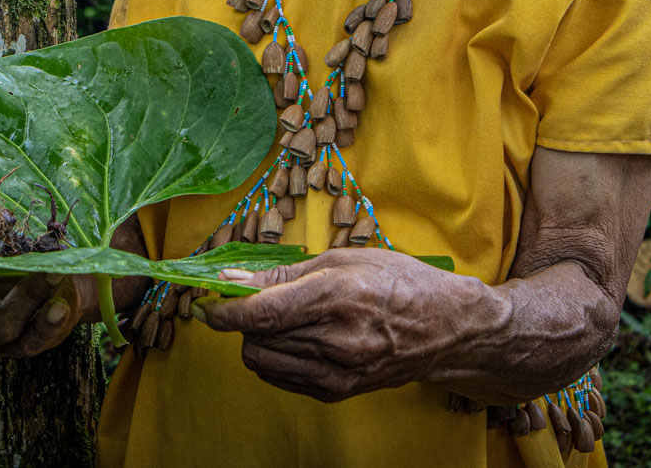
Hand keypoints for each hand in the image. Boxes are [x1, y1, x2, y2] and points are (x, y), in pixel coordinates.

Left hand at [193, 249, 482, 402]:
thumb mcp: (343, 259)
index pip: (262, 312)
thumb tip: (231, 279)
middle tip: (254, 298)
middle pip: (257, 336)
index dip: (223, 311)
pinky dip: (275, 357)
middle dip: (243, 318)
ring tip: (283, 318)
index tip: (204, 303)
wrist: (447, 329)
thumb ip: (283, 273)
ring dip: (258, 339)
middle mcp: (336, 340)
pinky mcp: (338, 392)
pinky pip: (281, 378)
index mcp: (337, 296)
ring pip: (263, 360)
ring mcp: (338, 372)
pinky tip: (296, 338)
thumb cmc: (398, 282)